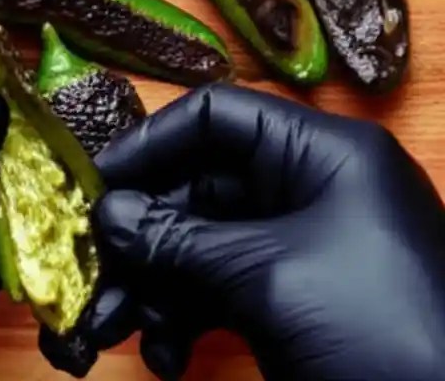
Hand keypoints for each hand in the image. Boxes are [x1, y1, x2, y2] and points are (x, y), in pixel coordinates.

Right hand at [90, 84, 444, 379]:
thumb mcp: (269, 277)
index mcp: (321, 155)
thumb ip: (178, 240)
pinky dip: (182, 319)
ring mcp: (300, 249)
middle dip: (138, 238)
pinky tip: (165, 357)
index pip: (217, 117)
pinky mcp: (292, 301)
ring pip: (197, 247)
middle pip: (196, 188)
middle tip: (92, 279)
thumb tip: (108, 214)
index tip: (93, 186)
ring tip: (112, 329)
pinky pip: (217, 292)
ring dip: (150, 287)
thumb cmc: (382, 329)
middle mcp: (307, 190)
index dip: (149, 145)